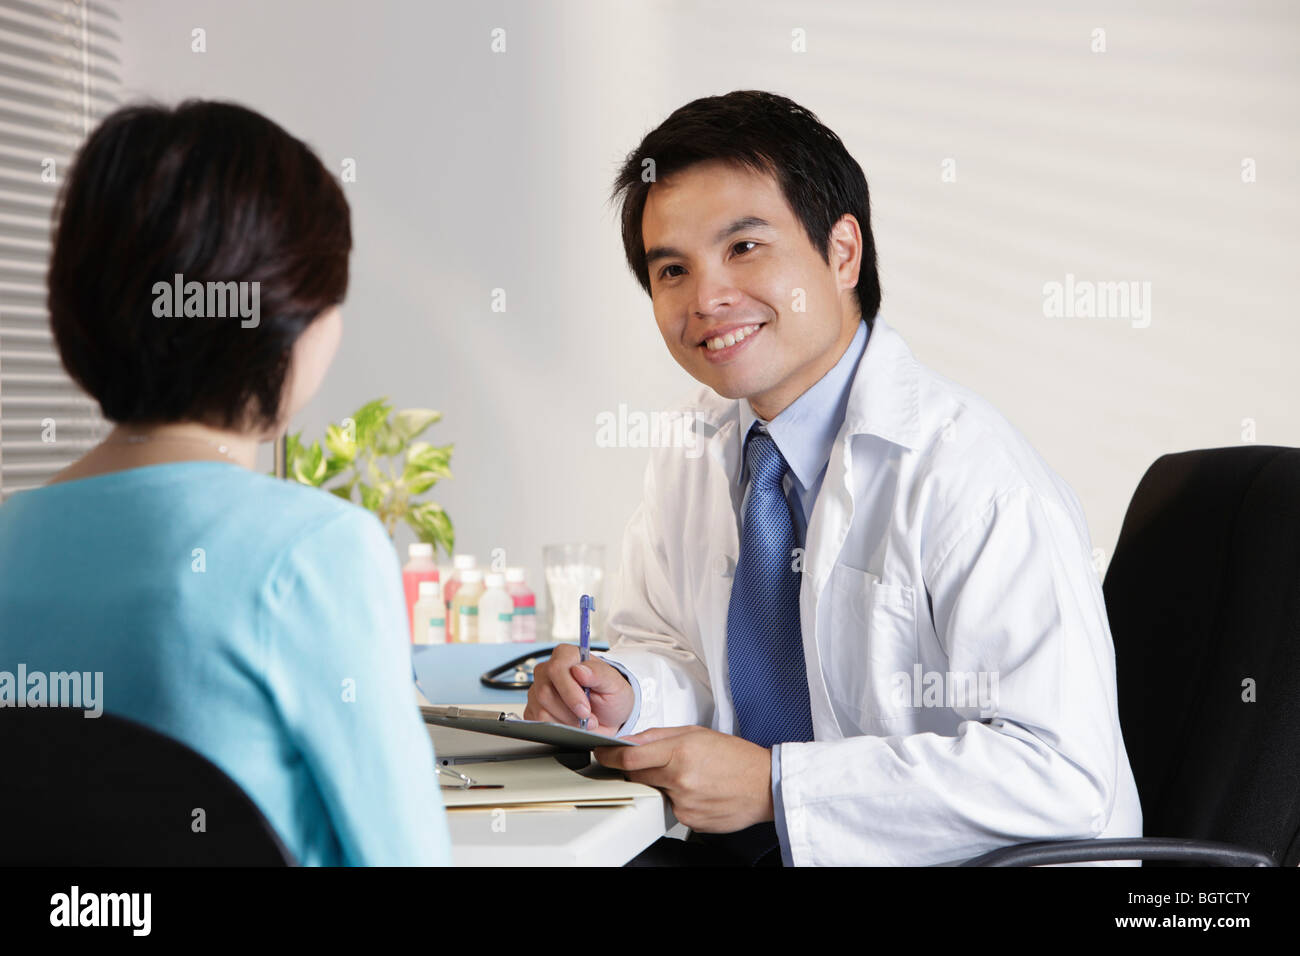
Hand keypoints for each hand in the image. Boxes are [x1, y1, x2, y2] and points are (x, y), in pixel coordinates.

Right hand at [523, 643, 633, 735]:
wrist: (608, 718)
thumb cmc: (611, 696)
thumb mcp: (615, 684)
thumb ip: (599, 674)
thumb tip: (579, 669)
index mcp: (567, 655)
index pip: (556, 669)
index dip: (569, 691)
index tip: (585, 708)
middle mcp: (548, 670)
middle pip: (545, 692)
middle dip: (569, 712)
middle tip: (588, 718)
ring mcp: (538, 690)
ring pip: (541, 710)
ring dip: (566, 722)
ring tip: (583, 721)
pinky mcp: (534, 709)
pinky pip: (539, 723)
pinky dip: (558, 728)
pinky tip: (571, 724)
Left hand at [593, 726, 773, 832]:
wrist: (765, 784)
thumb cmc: (736, 757)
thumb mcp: (697, 733)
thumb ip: (659, 736)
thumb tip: (629, 740)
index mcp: (681, 752)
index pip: (630, 757)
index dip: (609, 756)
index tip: (601, 753)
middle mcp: (680, 779)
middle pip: (637, 776)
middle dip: (636, 769)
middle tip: (652, 762)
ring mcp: (684, 803)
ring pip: (654, 792)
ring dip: (661, 784)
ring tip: (688, 775)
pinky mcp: (689, 821)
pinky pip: (670, 808)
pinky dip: (675, 799)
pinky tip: (696, 791)